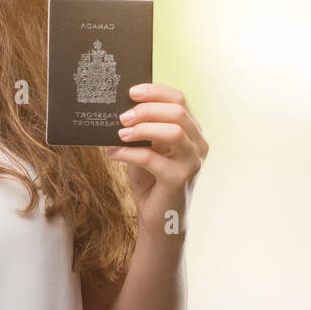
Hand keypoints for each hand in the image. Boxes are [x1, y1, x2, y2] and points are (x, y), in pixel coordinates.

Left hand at [106, 83, 208, 236]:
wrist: (158, 218)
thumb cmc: (150, 180)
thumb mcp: (146, 148)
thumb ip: (141, 129)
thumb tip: (119, 109)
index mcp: (191, 132)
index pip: (180, 100)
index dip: (156, 91)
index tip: (131, 91)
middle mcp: (197, 144)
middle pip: (177, 112)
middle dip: (146, 110)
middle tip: (122, 117)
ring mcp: (192, 162)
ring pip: (172, 132)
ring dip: (142, 129)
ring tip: (120, 133)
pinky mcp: (179, 179)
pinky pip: (152, 158)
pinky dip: (128, 153)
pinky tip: (113, 153)